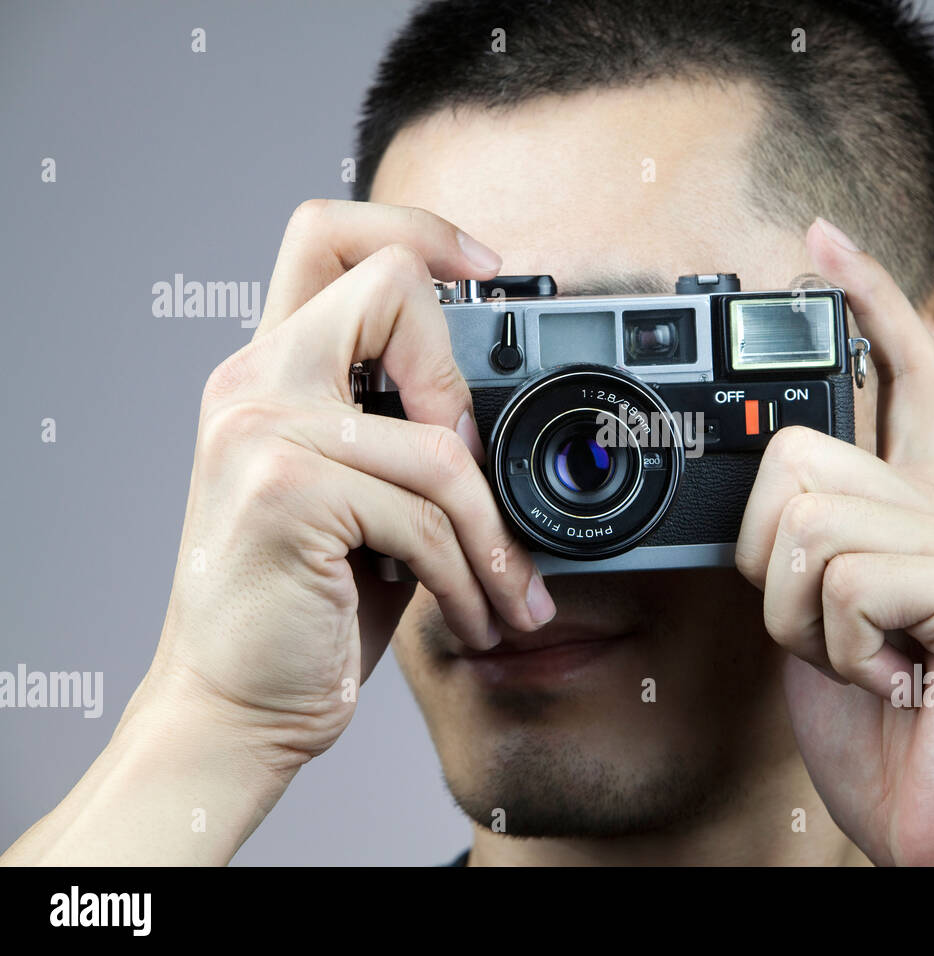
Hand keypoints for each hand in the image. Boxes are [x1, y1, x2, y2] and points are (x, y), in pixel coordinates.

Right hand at [144, 199, 554, 774]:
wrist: (235, 705)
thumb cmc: (309, 603)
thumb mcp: (358, 498)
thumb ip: (399, 432)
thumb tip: (490, 415)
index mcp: (269, 371)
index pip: (329, 234)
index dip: (416, 232)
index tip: (486, 269)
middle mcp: (252, 382)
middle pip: (386, 284)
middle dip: (460, 375)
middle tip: (476, 465)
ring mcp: (261, 432)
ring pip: (438, 442)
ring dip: (492, 538)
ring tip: (506, 593)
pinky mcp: (285, 493)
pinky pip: (424, 516)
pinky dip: (469, 577)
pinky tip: (472, 616)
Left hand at [735, 219, 933, 865]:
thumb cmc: (883, 727)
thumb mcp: (820, 617)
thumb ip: (808, 540)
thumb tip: (770, 480)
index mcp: (916, 507)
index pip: (898, 372)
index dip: (865, 302)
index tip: (821, 242)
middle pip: (798, 458)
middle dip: (770, 560)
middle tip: (821, 624)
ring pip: (807, 522)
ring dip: (800, 617)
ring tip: (860, 658)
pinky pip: (845, 581)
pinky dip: (836, 649)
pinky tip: (889, 676)